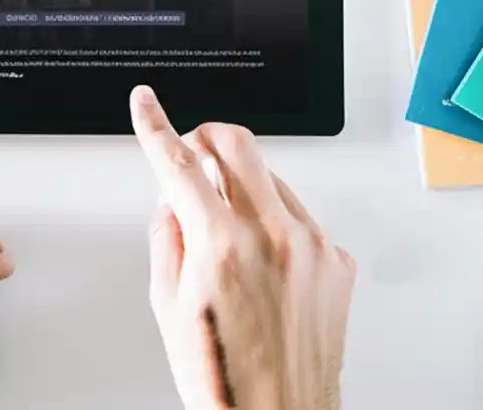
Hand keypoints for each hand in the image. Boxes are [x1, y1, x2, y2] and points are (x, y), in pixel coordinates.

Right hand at [130, 86, 355, 409]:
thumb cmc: (223, 379)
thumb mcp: (169, 307)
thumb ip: (167, 239)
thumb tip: (172, 203)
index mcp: (222, 245)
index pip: (179, 163)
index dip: (155, 126)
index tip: (147, 104)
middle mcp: (274, 235)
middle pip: (238, 144)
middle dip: (207, 136)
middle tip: (193, 150)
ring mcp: (312, 245)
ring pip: (271, 177)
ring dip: (242, 184)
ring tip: (227, 230)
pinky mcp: (335, 260)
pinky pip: (300, 216)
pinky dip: (275, 221)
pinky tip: (262, 258)